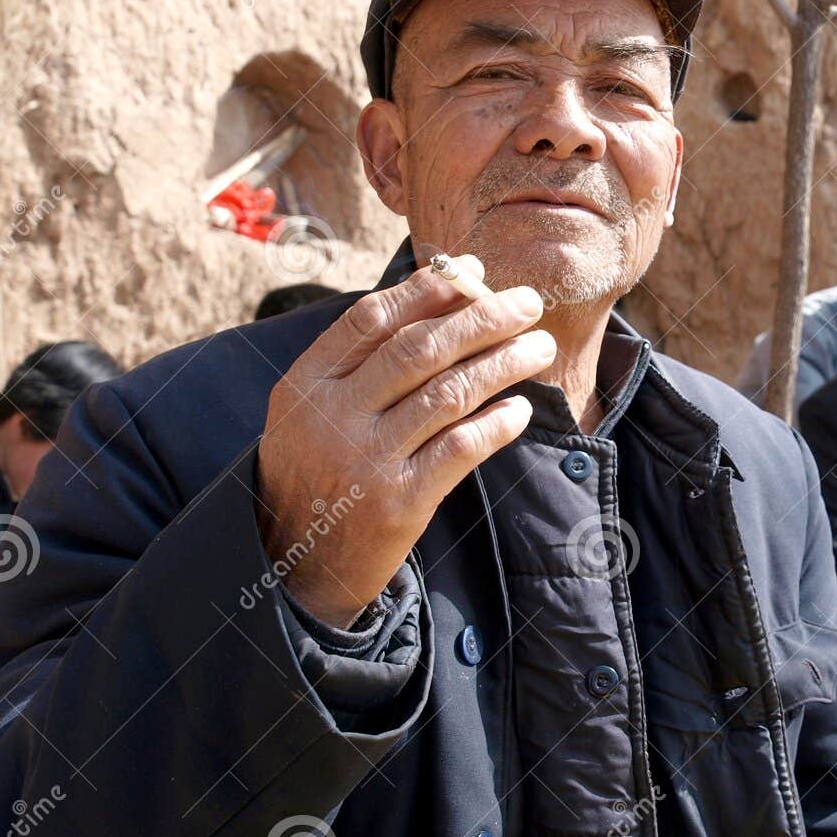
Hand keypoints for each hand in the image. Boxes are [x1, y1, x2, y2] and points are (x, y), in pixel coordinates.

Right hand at [255, 266, 555, 625]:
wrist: (296, 562)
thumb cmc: (317, 469)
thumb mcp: (312, 409)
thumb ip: (360, 358)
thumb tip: (437, 289)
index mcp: (308, 383)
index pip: (372, 319)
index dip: (428, 290)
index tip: (475, 273)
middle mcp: (334, 416)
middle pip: (420, 350)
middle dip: (482, 319)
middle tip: (528, 303)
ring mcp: (367, 460)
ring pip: (448, 394)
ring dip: (502, 364)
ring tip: (539, 348)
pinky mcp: (400, 502)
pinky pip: (460, 449)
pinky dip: (496, 424)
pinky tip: (521, 408)